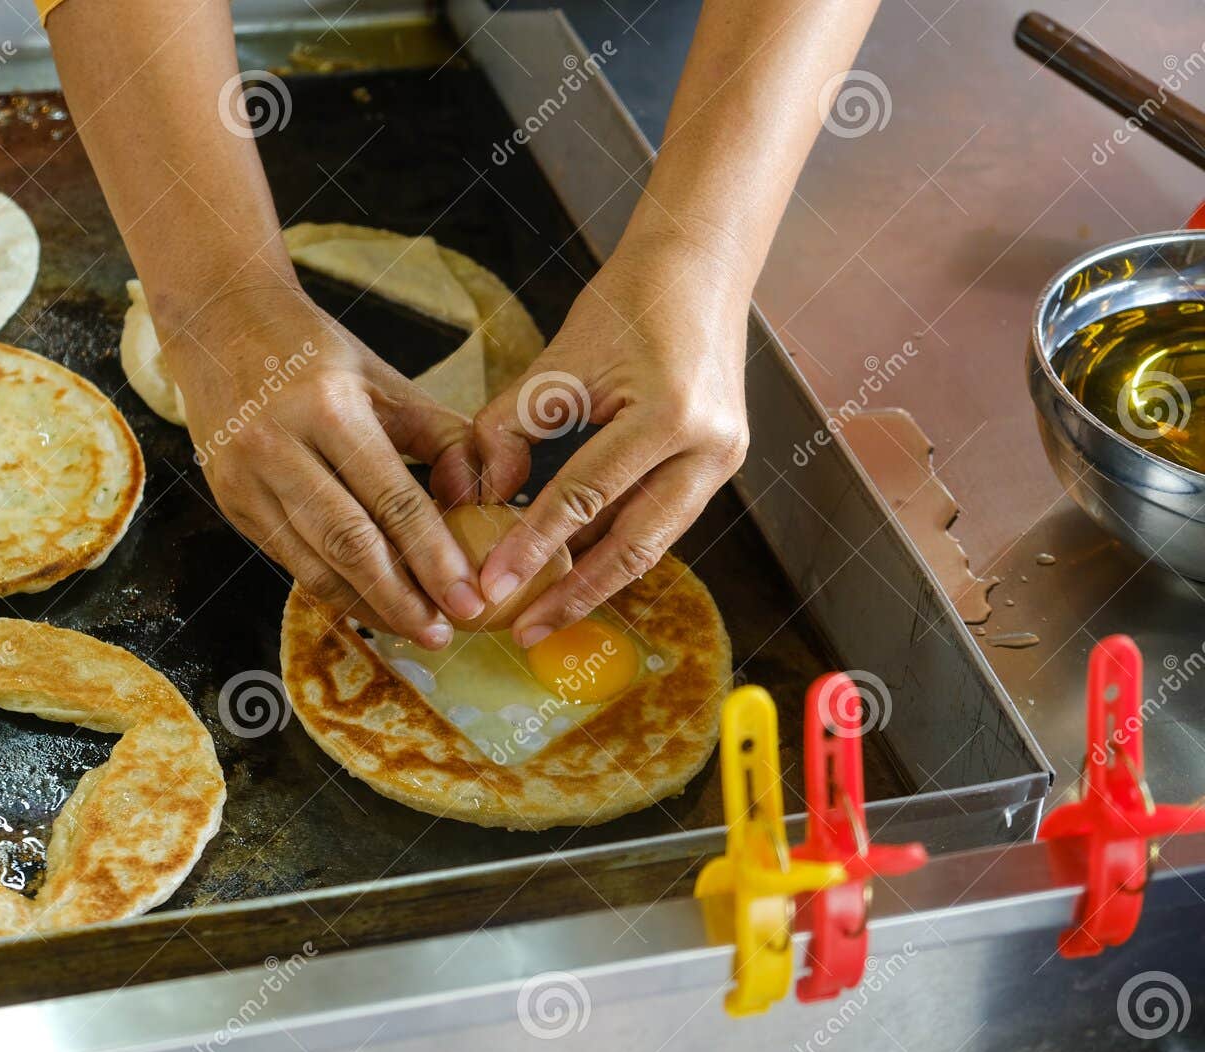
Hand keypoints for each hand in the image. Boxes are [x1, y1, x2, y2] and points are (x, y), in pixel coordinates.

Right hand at [162, 282, 485, 647]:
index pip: (391, 498)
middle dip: (401, 598)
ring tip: (414, 629)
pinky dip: (333, 588)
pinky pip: (289, 559)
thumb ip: (442, 436)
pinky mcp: (229, 502)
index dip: (433, 556)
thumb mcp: (385, 378)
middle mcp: (277, 446)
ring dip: (368, 605)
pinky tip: (369, 605)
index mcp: (327, 406)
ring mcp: (244, 479)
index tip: (468, 598)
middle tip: (444, 632)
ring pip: (313, 564)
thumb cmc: (314, 351)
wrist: (216, 322)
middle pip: (348, 544)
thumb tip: (485, 500)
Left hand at [470, 245, 750, 647]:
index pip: (585, 496)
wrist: (700, 268)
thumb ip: (511, 429)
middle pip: (635, 544)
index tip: (491, 586)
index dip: (533, 546)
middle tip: (524, 631)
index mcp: (669, 413)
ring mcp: (724, 460)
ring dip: (598, 579)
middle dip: (576, 594)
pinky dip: (617, 545)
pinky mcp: (720, 465)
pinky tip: (576, 568)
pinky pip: (661, 519)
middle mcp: (709, 446)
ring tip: (545, 613)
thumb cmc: (627, 303)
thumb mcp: (557, 361)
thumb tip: (480, 499)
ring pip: (653, 541)